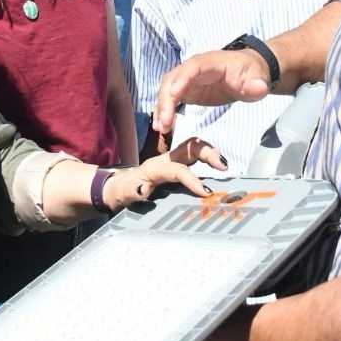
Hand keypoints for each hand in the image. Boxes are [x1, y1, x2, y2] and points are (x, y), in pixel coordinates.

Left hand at [104, 137, 227, 210]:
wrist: (117, 186)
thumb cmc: (121, 190)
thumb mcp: (123, 193)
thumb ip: (132, 191)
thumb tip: (142, 189)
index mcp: (155, 168)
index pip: (177, 170)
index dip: (192, 179)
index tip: (206, 193)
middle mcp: (166, 160)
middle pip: (190, 147)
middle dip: (208, 152)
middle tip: (223, 167)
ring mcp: (172, 161)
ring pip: (195, 148)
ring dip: (211, 153)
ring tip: (224, 166)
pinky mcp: (177, 165)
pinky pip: (195, 157)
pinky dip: (209, 159)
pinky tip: (220, 168)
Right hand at [152, 49, 271, 136]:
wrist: (248, 72)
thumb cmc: (251, 74)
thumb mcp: (258, 80)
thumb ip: (256, 85)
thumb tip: (258, 88)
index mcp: (211, 63)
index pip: (193, 67)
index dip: (182, 79)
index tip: (173, 94)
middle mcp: (194, 68)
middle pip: (173, 78)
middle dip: (166, 99)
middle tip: (164, 122)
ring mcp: (188, 79)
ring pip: (168, 89)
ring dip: (161, 107)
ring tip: (161, 128)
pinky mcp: (187, 90)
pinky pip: (170, 98)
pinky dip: (164, 111)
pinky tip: (162, 126)